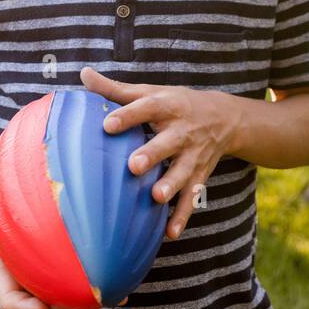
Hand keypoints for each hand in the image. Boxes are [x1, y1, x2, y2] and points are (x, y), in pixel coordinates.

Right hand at [0, 181, 118, 308]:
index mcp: (3, 271)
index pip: (11, 301)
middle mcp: (24, 278)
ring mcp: (42, 272)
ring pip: (65, 299)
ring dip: (87, 304)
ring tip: (113, 300)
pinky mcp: (59, 260)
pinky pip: (77, 278)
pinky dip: (97, 282)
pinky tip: (123, 279)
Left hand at [80, 65, 236, 239]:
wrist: (225, 118)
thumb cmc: (176, 104)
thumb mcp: (152, 92)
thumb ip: (116, 89)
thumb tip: (83, 74)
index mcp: (168, 107)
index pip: (147, 109)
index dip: (128, 116)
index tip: (107, 124)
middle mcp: (183, 131)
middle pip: (168, 142)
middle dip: (153, 153)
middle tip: (133, 165)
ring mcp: (193, 155)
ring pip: (183, 172)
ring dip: (171, 185)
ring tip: (156, 197)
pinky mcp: (199, 176)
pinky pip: (192, 198)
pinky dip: (183, 216)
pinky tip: (169, 233)